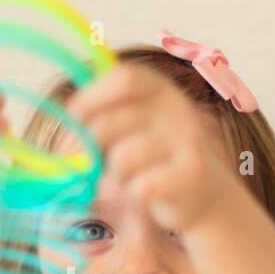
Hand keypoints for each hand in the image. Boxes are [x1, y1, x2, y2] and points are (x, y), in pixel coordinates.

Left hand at [64, 62, 235, 231]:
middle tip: (106, 160)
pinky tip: (148, 192)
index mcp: (159, 88)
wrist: (205, 195)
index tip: (76, 116)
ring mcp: (188, 139)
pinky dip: (136, 194)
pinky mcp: (192, 173)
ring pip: (121, 159)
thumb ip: (100, 119)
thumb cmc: (154, 159)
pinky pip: (142, 186)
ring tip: (133, 177)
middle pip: (108, 124)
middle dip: (95, 148)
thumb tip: (69, 136)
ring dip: (117, 175)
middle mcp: (176, 107)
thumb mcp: (129, 128)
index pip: (124, 78)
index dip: (92, 97)